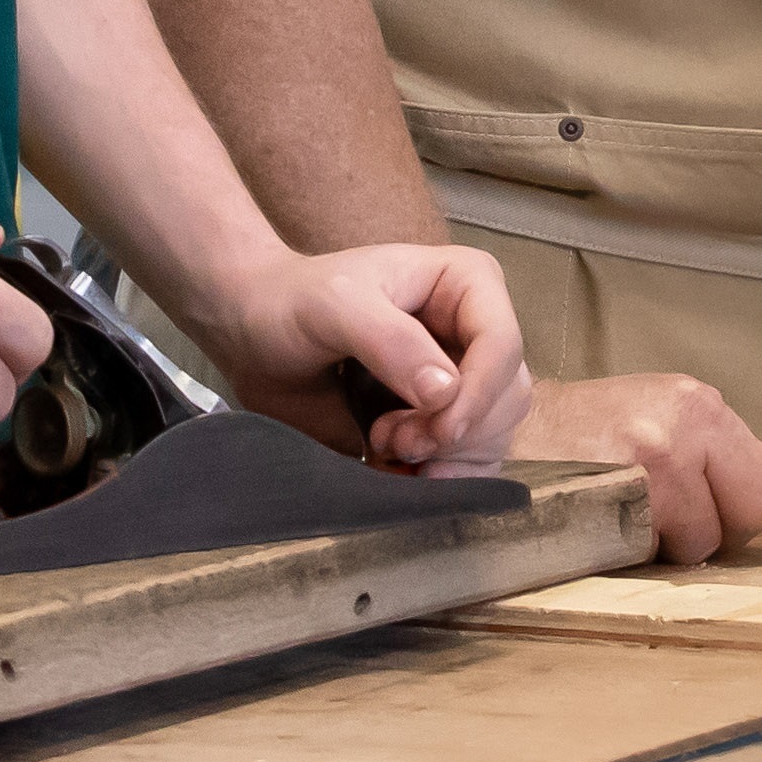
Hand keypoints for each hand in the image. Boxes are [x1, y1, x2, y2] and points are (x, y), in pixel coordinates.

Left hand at [211, 243, 528, 470]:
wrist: (256, 333)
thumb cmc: (293, 301)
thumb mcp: (335, 306)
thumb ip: (391, 343)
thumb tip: (447, 393)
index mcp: (468, 284)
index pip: (503, 346)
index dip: (478, 395)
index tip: (435, 432)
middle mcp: (476, 331)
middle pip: (505, 397)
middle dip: (454, 431)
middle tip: (392, 438)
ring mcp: (462, 379)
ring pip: (492, 435)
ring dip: (444, 457)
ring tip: (383, 444)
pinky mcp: (441, 420)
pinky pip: (468, 461)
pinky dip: (439, 477)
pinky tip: (393, 466)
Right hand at [521, 371, 761, 561]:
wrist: (502, 433)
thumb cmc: (591, 433)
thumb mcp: (670, 423)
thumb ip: (742, 462)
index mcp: (698, 405)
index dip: (759, 514)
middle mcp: (680, 428)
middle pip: (745, 517)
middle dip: (714, 531)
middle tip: (668, 513)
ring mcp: (649, 467)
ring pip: (698, 545)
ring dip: (668, 545)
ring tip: (628, 512)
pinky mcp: (613, 503)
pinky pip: (652, 556)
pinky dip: (634, 552)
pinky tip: (608, 524)